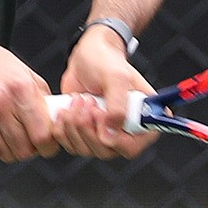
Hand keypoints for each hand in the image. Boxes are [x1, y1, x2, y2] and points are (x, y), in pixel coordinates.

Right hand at [0, 33, 57, 161]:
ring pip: (6, 154)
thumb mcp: (22, 70)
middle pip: (24, 149)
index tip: (48, 146)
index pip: (42, 133)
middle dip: (31, 151)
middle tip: (30, 143)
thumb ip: (40, 95)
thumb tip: (54, 117)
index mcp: (20, 88)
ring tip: (13, 139)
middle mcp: (0, 102)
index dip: (49, 146)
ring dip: (13, 152)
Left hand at [55, 24, 156, 159]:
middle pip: (105, 151)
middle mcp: (125, 132)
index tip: (99, 112)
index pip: (131, 147)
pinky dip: (63, 128)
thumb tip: (110, 136)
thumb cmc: (107, 61)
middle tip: (85, 100)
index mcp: (144, 120)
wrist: (87, 56)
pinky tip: (67, 108)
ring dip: (74, 125)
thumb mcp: (116, 78)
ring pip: (86, 150)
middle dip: (88, 127)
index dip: (112, 138)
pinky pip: (71, 144)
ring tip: (77, 99)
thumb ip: (117, 107)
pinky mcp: (85, 133)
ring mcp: (104, 134)